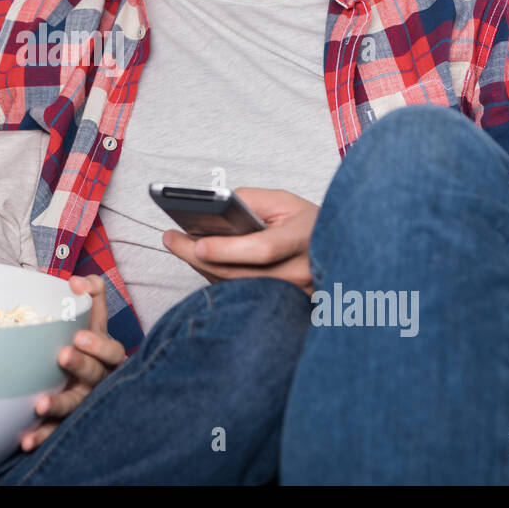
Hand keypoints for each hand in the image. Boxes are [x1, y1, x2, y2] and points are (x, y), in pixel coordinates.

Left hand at [20, 275, 125, 451]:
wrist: (77, 374)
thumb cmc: (81, 339)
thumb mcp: (89, 316)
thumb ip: (90, 292)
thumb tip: (75, 282)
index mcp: (104, 351)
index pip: (110, 343)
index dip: (98, 336)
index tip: (78, 327)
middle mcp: (99, 376)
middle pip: (98, 372)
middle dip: (82, 363)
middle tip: (64, 355)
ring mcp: (85, 399)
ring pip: (78, 404)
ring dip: (60, 404)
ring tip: (41, 404)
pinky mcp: (70, 421)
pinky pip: (58, 431)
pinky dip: (43, 435)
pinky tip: (26, 440)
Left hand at [162, 186, 318, 293]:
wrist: (337, 250)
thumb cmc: (308, 222)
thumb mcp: (283, 201)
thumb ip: (249, 201)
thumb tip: (213, 210)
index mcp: (302, 240)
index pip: (263, 250)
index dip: (227, 249)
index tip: (197, 243)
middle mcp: (299, 273)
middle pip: (241, 274)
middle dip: (198, 257)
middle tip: (171, 239)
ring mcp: (290, 295)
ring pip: (236, 287)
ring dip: (203, 267)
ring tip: (179, 244)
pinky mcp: (279, 306)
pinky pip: (240, 293)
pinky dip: (216, 276)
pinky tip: (199, 260)